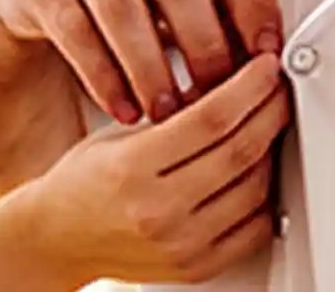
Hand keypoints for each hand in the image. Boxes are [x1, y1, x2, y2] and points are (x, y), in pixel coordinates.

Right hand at [0, 0, 282, 124]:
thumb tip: (273, 44)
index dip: (257, 2)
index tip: (270, 55)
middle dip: (205, 40)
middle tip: (218, 92)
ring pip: (122, 5)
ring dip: (151, 65)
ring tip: (168, 112)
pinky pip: (73, 30)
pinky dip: (104, 76)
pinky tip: (124, 111)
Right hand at [17, 54, 289, 286]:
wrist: (58, 238)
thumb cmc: (80, 183)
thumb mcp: (114, 132)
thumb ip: (170, 113)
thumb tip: (229, 85)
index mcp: (130, 168)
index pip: (209, 119)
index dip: (248, 87)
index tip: (264, 68)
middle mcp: (157, 210)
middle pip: (240, 151)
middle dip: (270, 111)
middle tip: (276, 89)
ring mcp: (181, 243)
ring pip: (255, 188)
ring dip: (270, 150)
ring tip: (265, 125)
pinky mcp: (198, 266)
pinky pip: (255, 228)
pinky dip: (265, 195)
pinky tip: (256, 171)